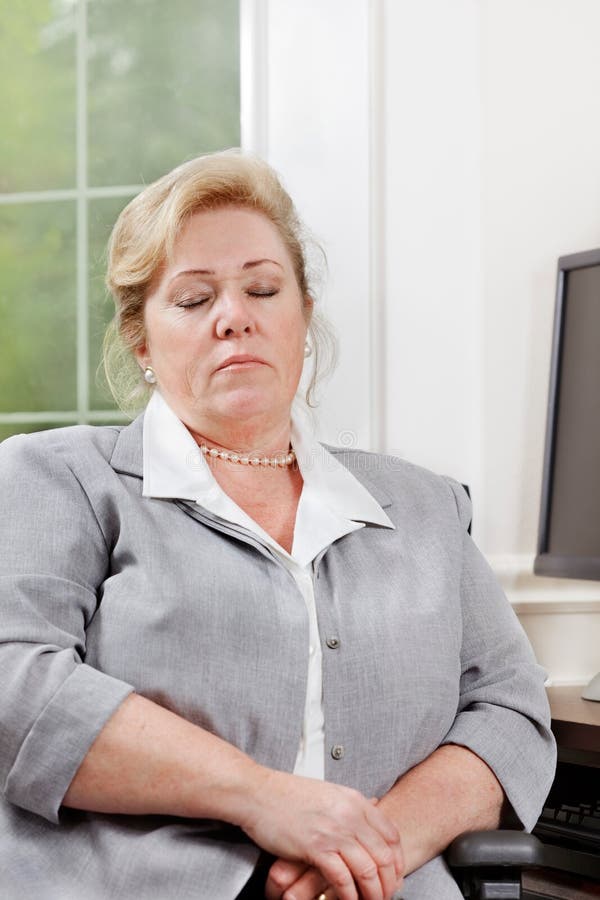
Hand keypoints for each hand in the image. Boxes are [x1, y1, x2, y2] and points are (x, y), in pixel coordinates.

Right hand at [240, 771, 402, 899]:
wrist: (258, 792)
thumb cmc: (288, 794)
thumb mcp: (328, 794)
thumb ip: (349, 808)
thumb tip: (366, 821)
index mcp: (355, 800)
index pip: (391, 835)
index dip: (398, 860)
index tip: (395, 876)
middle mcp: (350, 815)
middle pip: (385, 856)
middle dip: (389, 882)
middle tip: (386, 896)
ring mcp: (334, 831)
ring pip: (369, 870)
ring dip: (374, 893)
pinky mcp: (315, 847)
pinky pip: (342, 879)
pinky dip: (349, 896)